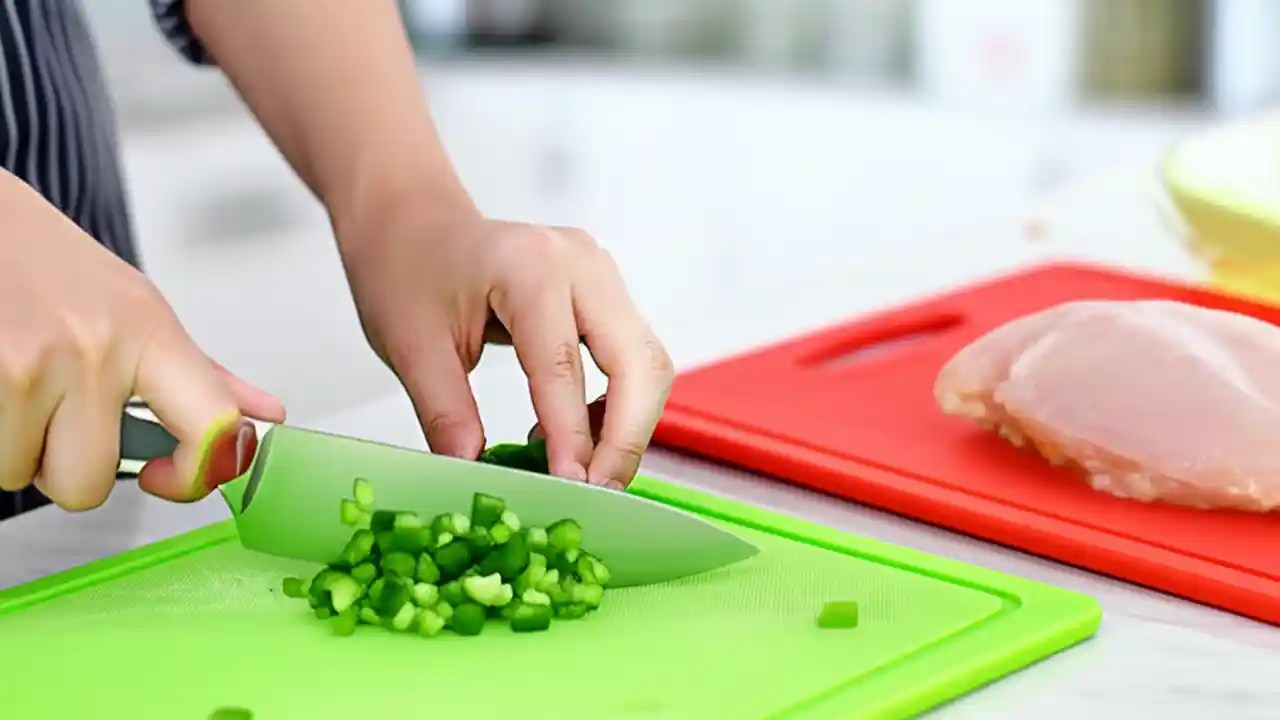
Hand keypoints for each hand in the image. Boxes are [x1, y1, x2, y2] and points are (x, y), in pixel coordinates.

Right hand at [0, 171, 284, 509]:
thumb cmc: (40, 258)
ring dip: (17, 447)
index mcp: (148, 332)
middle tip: (57, 417)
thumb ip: (197, 373)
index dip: (196, 476)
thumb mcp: (131, 306)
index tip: (167, 476)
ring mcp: (30, 365)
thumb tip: (262, 417)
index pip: (212, 426)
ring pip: (23, 474)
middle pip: (89, 483)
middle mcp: (95, 349)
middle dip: (65, 464)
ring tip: (17, 389)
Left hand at [339, 210, 672, 488]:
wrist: (413, 222)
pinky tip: (575, 436)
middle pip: (637, 361)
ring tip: (584, 473)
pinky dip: (618, 406)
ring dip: (628, 425)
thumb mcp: (410, 346)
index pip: (565, 364)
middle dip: (625, 438)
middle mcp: (580, 263)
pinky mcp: (606, 292)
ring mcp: (601, 274)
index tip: (569, 489)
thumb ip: (445, 414)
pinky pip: (634, 358)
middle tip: (596, 493)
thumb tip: (475, 477)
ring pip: (647, 362)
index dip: (572, 436)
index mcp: (528, 267)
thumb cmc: (406, 270)